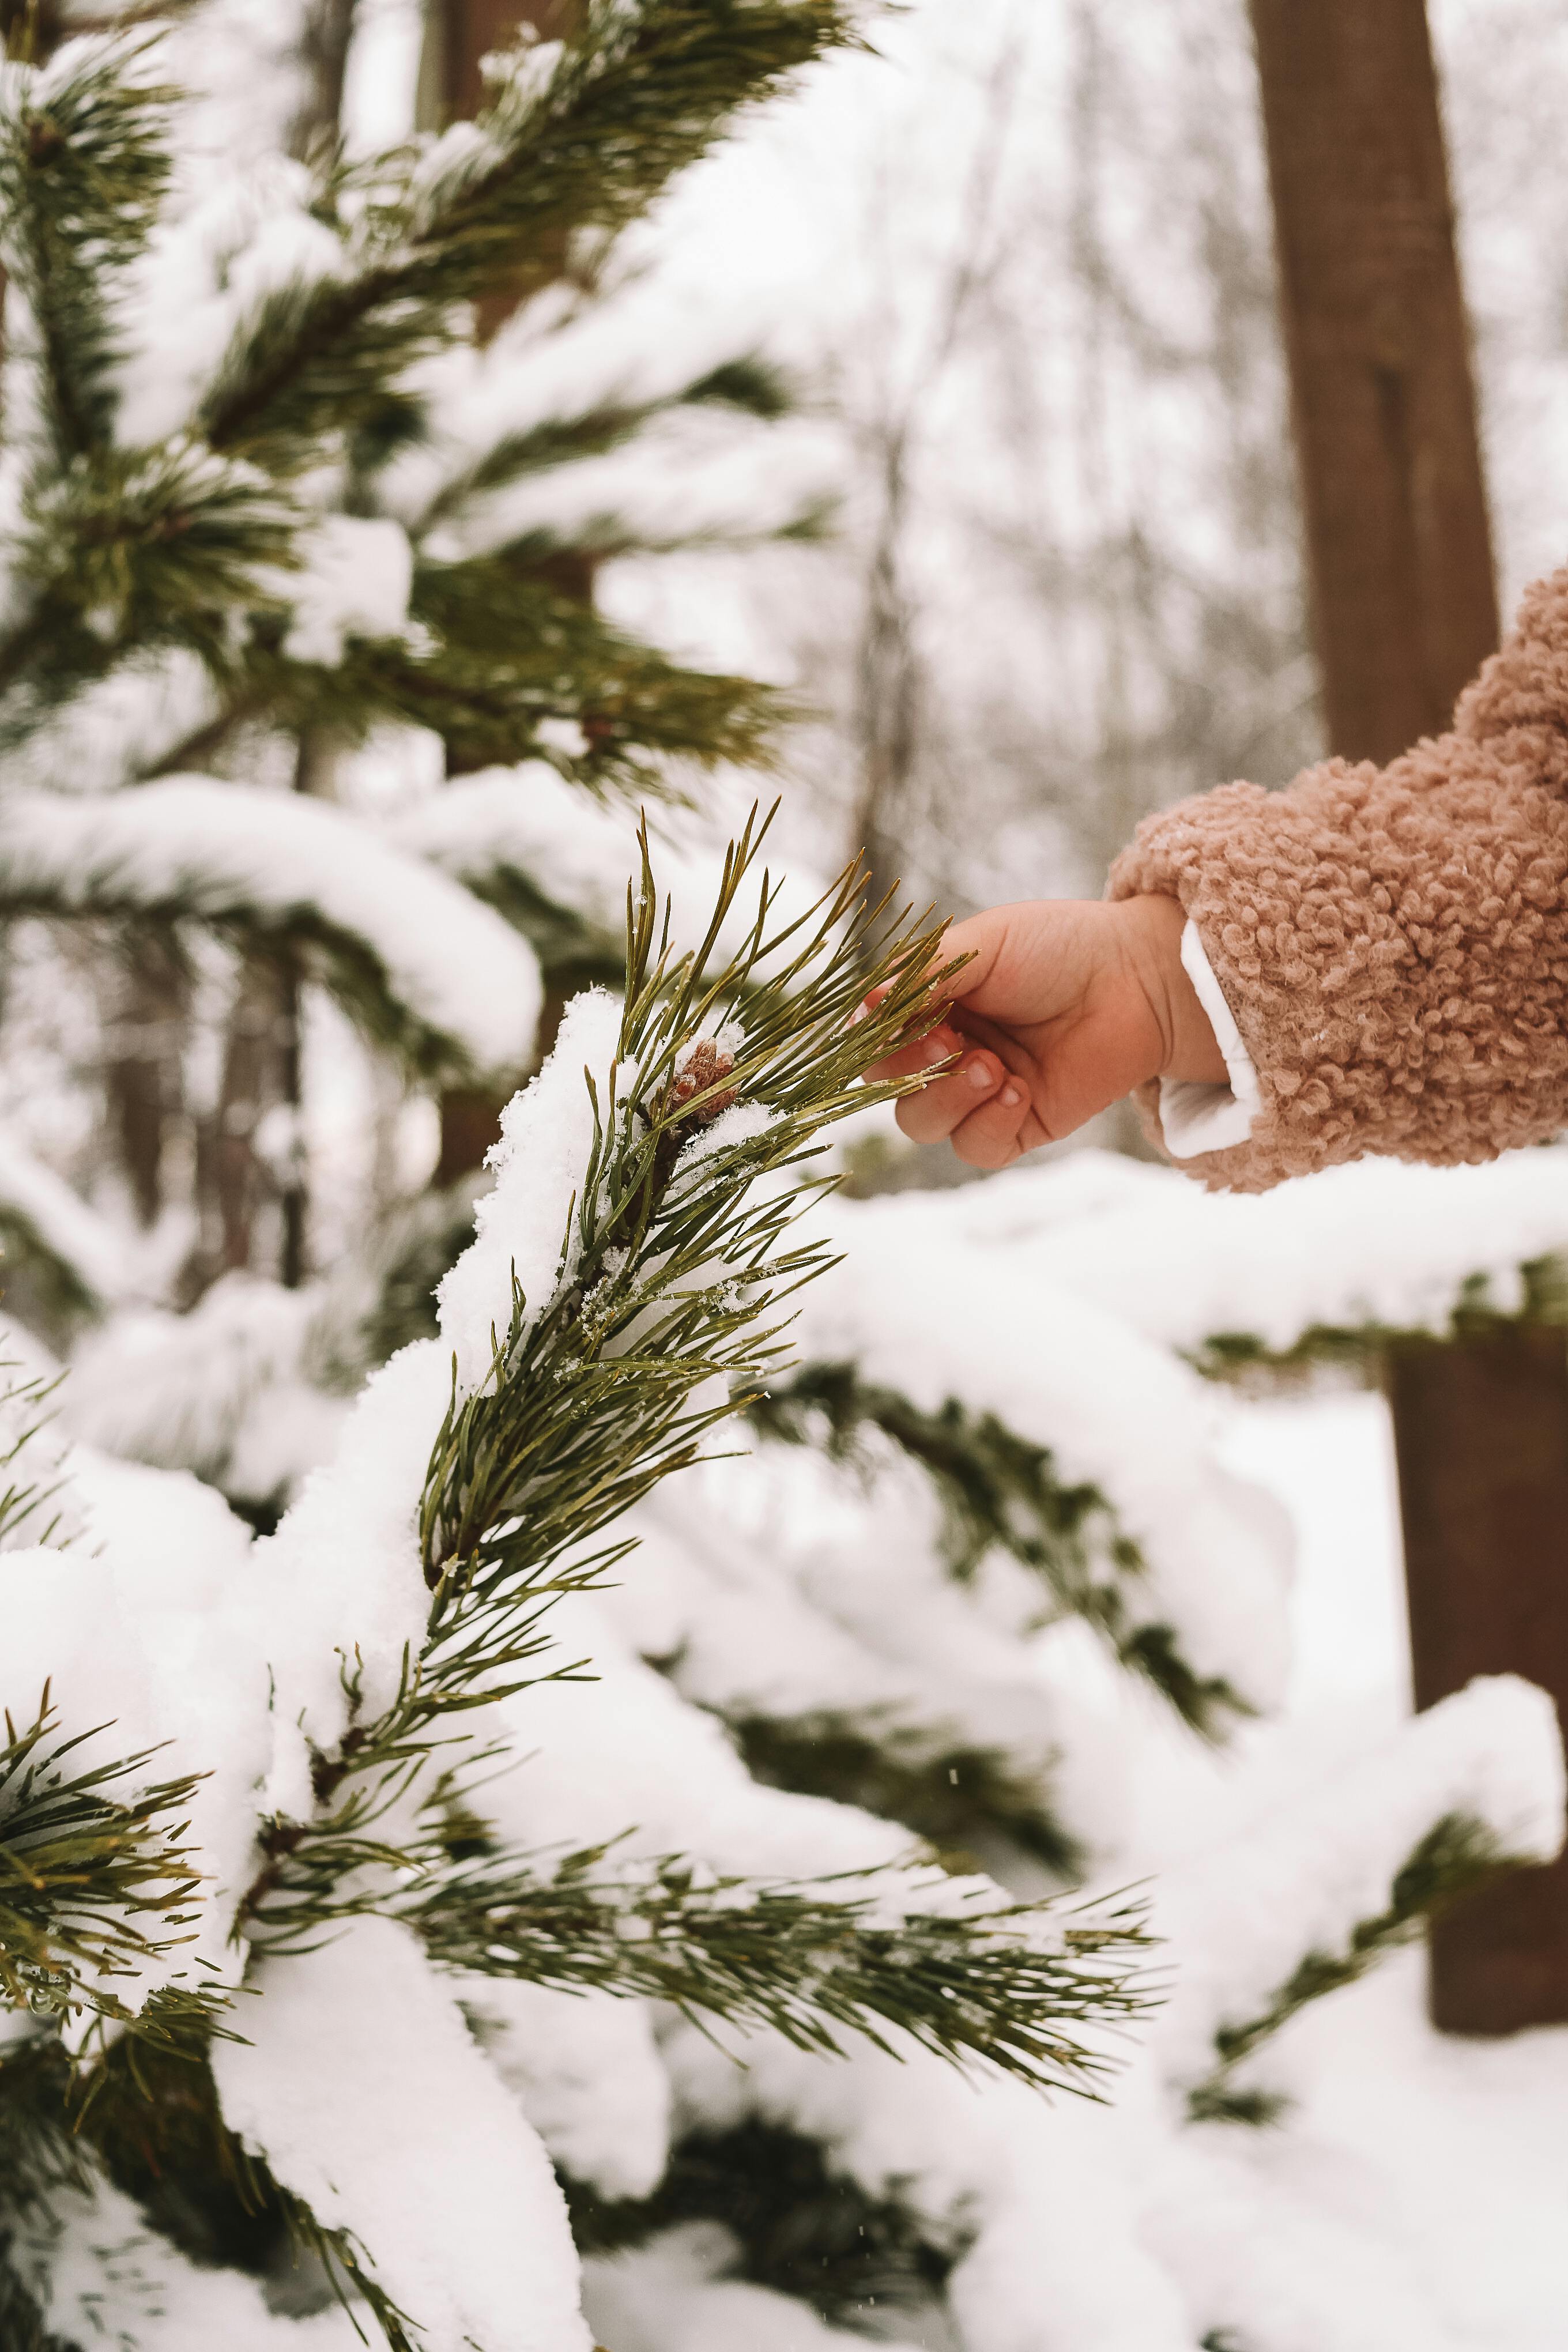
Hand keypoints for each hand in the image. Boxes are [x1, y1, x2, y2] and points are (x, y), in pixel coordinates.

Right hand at [865, 894, 1227, 1169]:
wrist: (1140, 977)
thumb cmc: (1061, 947)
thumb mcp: (981, 944)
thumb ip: (924, 973)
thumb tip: (869, 1000)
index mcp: (931, 1006)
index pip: (876, 1039)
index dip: (877, 1038)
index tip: (890, 1016)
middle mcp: (948, 1052)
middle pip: (891, 1089)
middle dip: (911, 1070)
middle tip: (951, 1040)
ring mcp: (981, 1093)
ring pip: (924, 1125)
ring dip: (947, 1099)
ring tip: (992, 1067)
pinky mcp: (1019, 1125)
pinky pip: (977, 1149)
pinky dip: (986, 1124)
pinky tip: (1017, 1092)